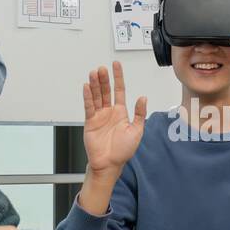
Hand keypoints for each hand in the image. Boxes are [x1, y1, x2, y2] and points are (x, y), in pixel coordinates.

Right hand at [83, 61, 146, 175]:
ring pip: (96, 96)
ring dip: (94, 84)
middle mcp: (109, 111)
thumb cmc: (123, 150)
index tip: (116, 65)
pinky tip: (86, 87)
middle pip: (106, 90)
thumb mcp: (137, 131)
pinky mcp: (90, 121)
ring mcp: (99, 116)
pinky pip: (89, 106)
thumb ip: (139, 114)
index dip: (118, 77)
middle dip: (104, 79)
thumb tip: (143, 98)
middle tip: (102, 69)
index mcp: (120, 112)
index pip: (119, 90)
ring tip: (94, 73)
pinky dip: (87, 96)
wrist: (110, 163)